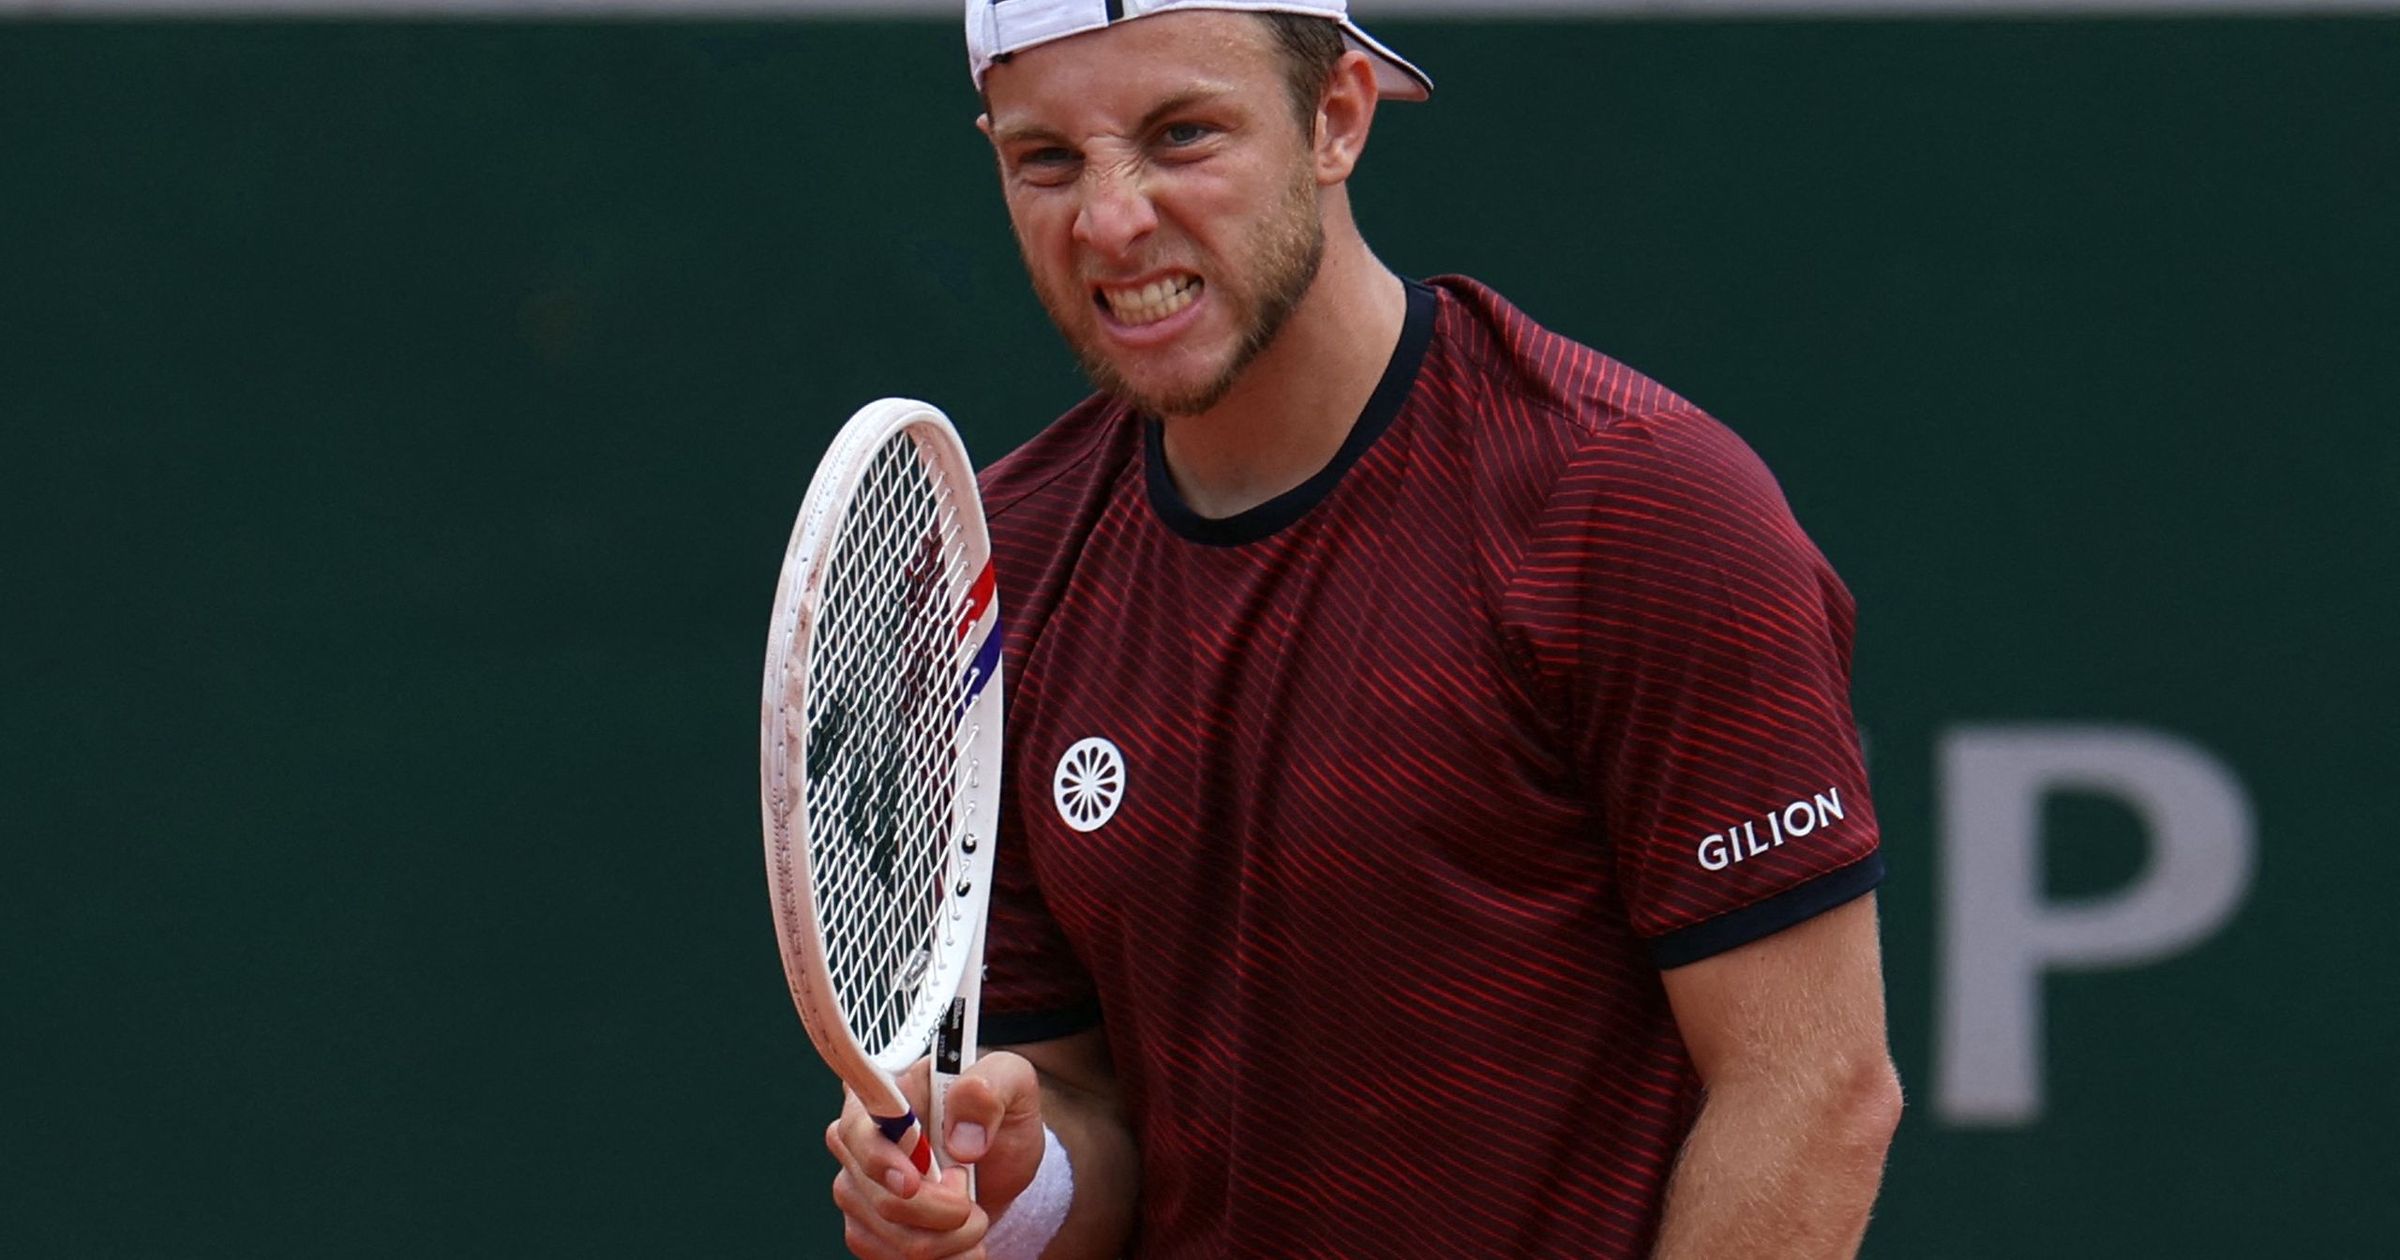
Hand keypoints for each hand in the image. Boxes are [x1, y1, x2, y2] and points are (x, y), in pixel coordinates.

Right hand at [826, 1053, 1047, 1258]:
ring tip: (975, 1216)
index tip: (912, 1184)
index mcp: (882, 1096)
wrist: (1000, 1158)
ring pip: (897, 1240)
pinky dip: (944, 1258)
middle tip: (971, 1194)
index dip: (879, 1162)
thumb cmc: (996, 1111)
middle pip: (884, 1200)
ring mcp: (856, 1191)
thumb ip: (988, 1090)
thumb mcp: (1010, 1080)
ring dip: (951, 1239)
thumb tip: (961, 1138)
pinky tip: (960, 1239)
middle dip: (944, 1211)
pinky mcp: (866, 1230)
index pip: (856, 1130)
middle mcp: (857, 1145)